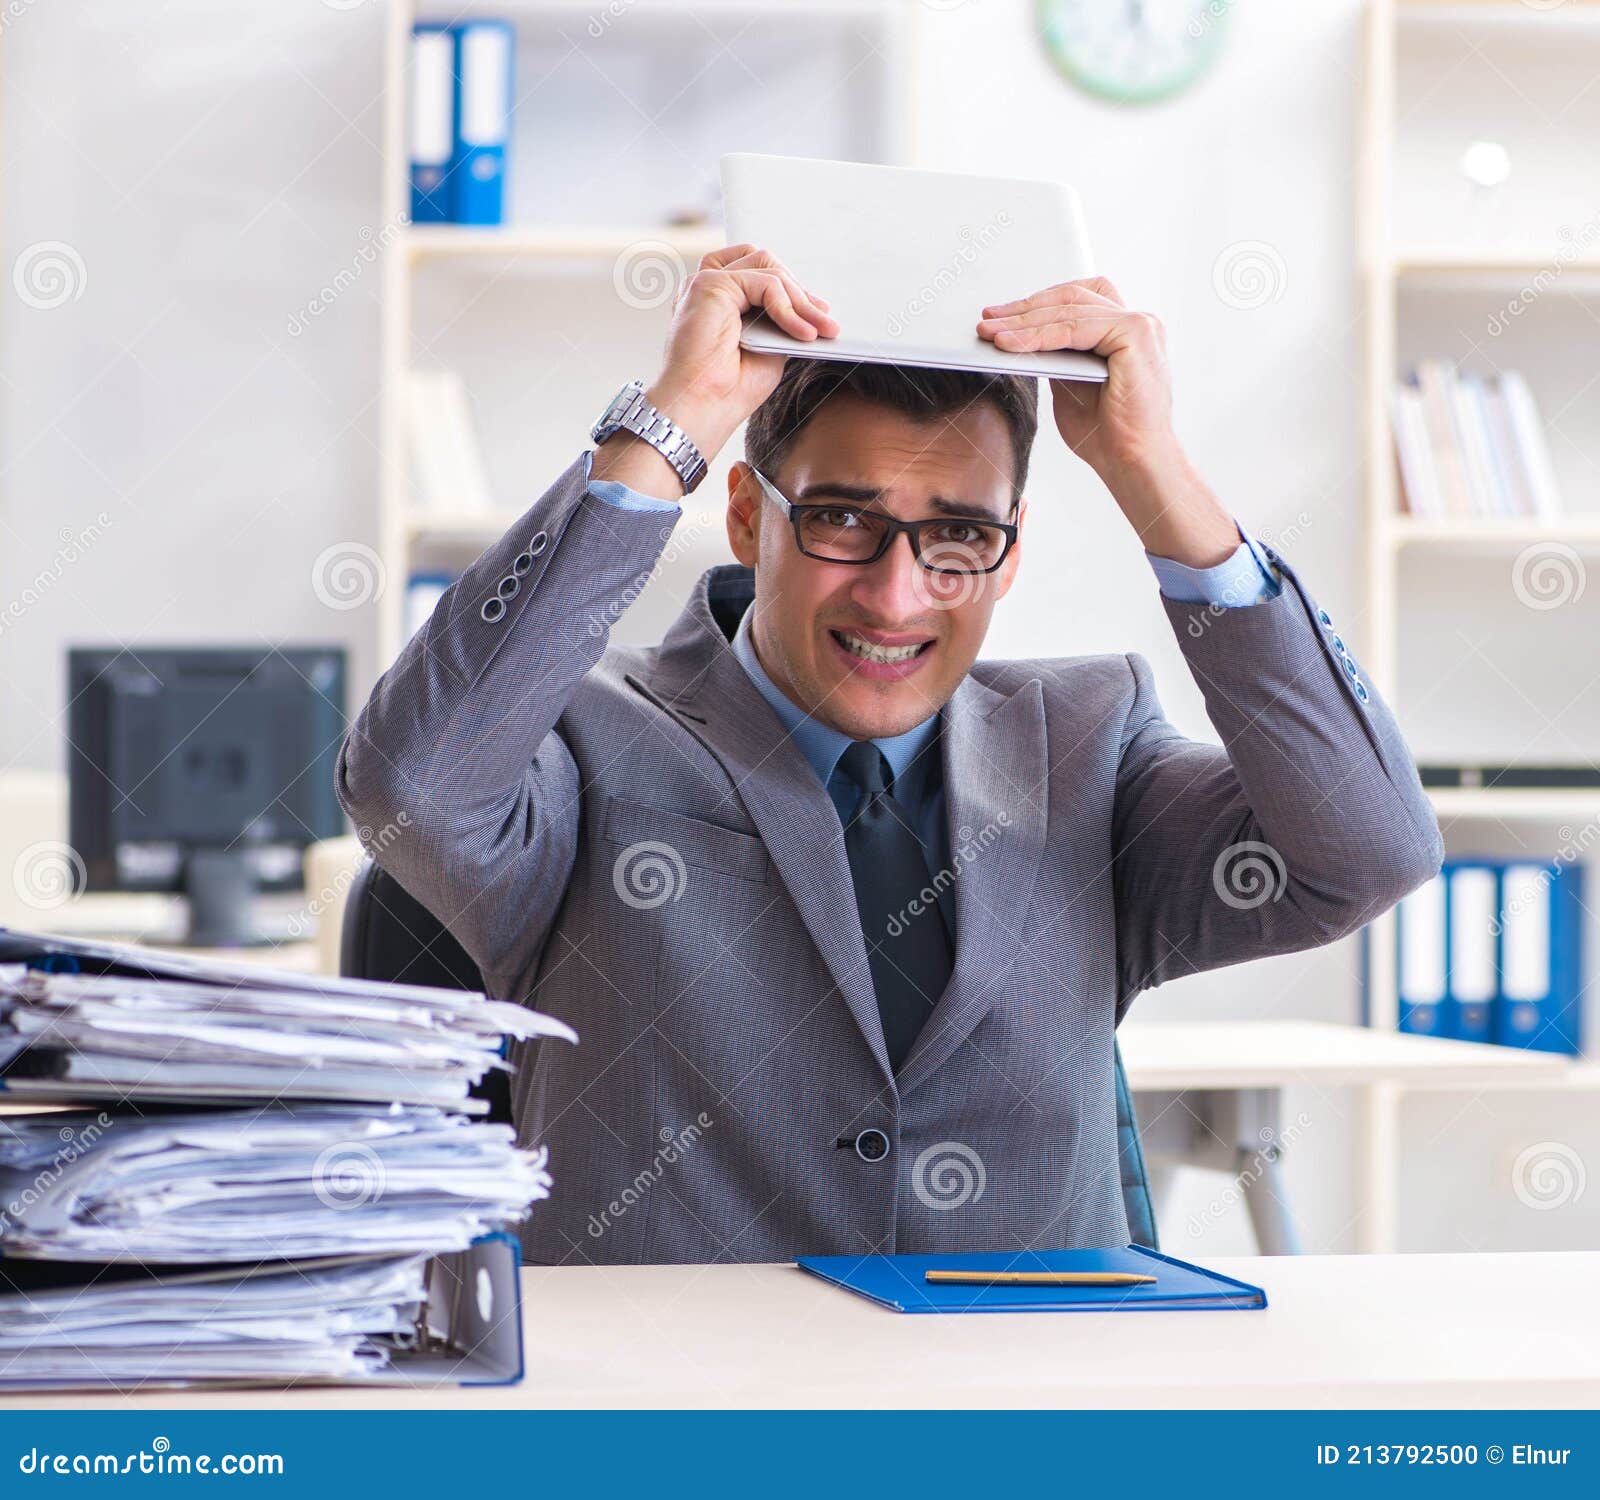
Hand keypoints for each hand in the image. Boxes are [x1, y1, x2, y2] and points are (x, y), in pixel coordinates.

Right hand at [649, 244, 835, 458]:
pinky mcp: (710, 284)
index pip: (760, 273)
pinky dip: (788, 307)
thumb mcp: (768, 348)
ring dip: (800, 301)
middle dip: (801, 292)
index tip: (820, 312)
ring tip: (819, 330)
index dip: (792, 288)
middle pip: (765, 262)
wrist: (703, 408)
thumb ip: (780, 321)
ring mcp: (707, 283)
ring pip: (769, 269)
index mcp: (718, 300)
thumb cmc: (727, 389)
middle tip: (825, 322)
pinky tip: (801, 332)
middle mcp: (709, 287)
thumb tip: (813, 308)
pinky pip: (765, 283)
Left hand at [976, 278, 1237, 566]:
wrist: (1132, 463)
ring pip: (1069, 311)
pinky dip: (1040, 336)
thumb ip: (1055, 359)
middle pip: (1071, 297)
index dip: (1036, 304)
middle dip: (1023, 309)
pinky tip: (1013, 345)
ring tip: (991, 334)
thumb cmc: (1107, 435)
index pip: (1077, 299)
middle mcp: (1136, 321)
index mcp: (1124, 330)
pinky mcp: (1136, 334)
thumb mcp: (1069, 387)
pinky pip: (1076, 328)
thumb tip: (1020, 339)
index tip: (1000, 317)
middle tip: (987, 322)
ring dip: (1024, 322)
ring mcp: (1140, 324)